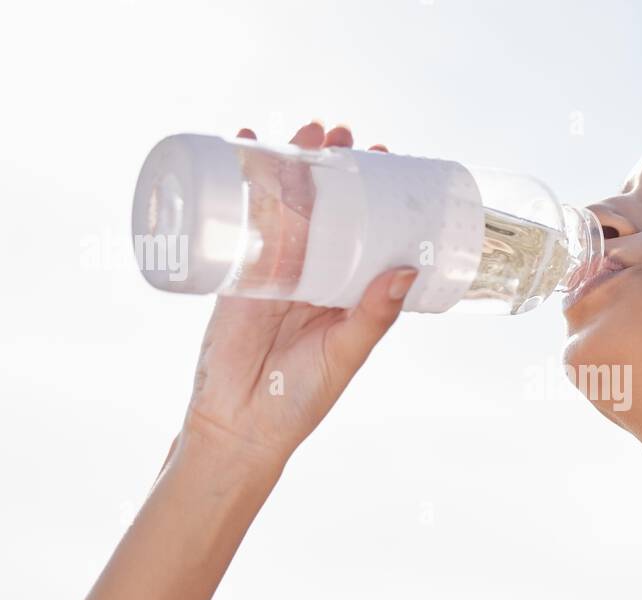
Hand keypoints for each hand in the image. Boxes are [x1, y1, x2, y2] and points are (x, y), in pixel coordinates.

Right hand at [177, 121, 417, 468]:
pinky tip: (245, 151)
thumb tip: (406, 270)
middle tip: (340, 132)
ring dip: (291, 167)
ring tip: (302, 130)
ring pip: (284, 209)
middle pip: (325, 210)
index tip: (385, 159)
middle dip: (331, 168)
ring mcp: (274, 273)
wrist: (238, 426)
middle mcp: (314, 276)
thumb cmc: (300, 400)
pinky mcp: (236, 276)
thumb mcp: (345, 355)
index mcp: (347, 293)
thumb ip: (372, 318)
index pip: (367, 232)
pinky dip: (241, 189)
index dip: (375, 196)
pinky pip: (241, 225)